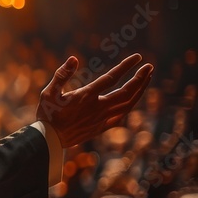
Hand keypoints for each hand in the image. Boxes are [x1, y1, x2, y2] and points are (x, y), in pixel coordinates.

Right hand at [37, 53, 152, 147]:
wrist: (49, 140)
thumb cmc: (47, 114)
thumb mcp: (49, 92)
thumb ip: (62, 74)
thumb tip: (74, 58)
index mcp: (86, 96)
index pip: (111, 78)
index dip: (126, 66)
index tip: (138, 57)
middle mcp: (97, 107)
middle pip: (127, 92)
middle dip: (141, 78)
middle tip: (150, 67)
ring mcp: (101, 119)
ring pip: (128, 104)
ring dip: (140, 91)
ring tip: (146, 79)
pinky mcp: (101, 127)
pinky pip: (122, 116)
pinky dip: (131, 105)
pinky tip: (133, 100)